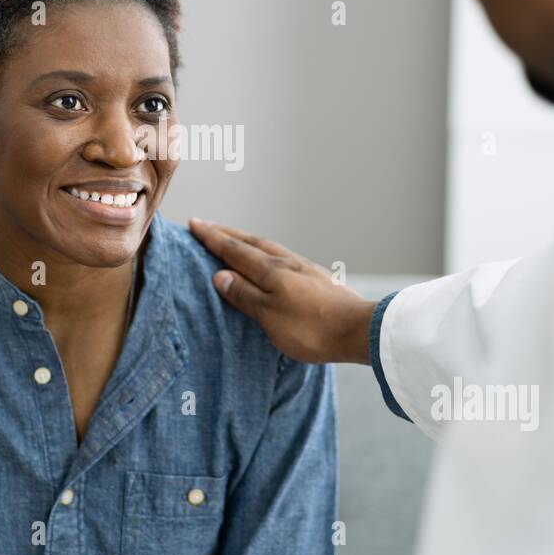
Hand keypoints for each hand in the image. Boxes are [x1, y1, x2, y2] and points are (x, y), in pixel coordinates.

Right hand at [189, 218, 376, 365]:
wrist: (360, 330)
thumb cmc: (312, 328)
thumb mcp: (270, 316)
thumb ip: (245, 294)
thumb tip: (219, 274)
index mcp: (271, 271)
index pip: (234, 250)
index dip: (212, 237)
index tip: (194, 224)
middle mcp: (286, 262)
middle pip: (251, 242)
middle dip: (227, 233)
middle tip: (207, 224)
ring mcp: (304, 268)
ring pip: (268, 247)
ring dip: (247, 240)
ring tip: (234, 237)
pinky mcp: (317, 278)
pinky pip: (281, 256)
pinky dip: (266, 252)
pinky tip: (270, 259)